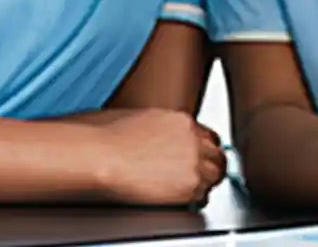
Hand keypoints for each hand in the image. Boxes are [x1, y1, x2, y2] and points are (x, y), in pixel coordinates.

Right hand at [91, 109, 225, 205]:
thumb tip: (152, 136)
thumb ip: (157, 127)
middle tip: (199, 175)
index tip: (197, 157)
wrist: (101, 155)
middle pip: (216, 154)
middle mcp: (192, 138)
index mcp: (180, 120)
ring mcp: (194, 160)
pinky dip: (195, 198)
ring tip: (189, 189)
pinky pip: (203, 195)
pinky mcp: (189, 184)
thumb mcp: (137, 119)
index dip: (202, 149)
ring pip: (214, 175)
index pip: (206, 136)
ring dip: (204, 183)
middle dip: (209, 165)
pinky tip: (181, 199)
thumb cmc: (106, 137)